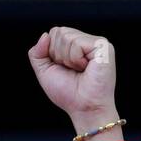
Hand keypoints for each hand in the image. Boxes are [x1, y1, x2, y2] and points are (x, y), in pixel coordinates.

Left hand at [27, 26, 121, 140]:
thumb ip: (37, 53)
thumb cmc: (68, 93)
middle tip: (71, 70)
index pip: (54, 32)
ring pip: (66, 37)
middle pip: (59, 31)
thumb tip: (45, 35)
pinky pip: (77, 44)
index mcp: (75, 45)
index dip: (51, 52)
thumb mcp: (44, 72)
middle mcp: (86, 41)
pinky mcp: (103, 46)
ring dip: (67, 59)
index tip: (62, 68)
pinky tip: (85, 68)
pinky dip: (75, 59)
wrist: (84, 108)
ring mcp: (96, 42)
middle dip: (57, 55)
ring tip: (79, 70)